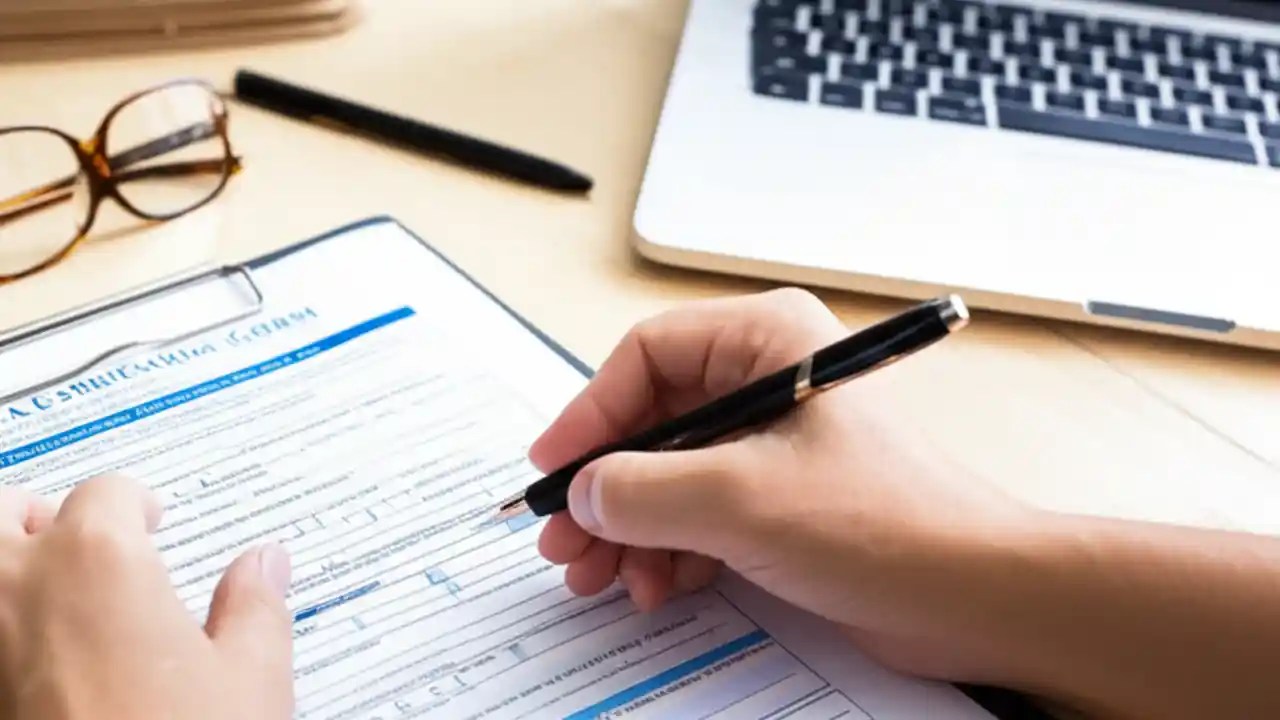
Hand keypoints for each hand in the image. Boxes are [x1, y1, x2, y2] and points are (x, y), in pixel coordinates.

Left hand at [0, 474, 293, 719]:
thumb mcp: (252, 678)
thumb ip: (256, 605)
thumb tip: (265, 564)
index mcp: (100, 560)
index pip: (107, 492)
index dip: (137, 502)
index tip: (153, 518)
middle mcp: (21, 590)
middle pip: (7, 511)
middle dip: (40, 515)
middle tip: (80, 535)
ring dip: (12, 567)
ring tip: (54, 591)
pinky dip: (4, 633)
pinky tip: (42, 656)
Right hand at [530, 288, 1036, 682]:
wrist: (974, 595)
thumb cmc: (888, 524)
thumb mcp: (742, 500)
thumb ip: (644, 491)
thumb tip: (584, 494)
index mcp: (769, 339)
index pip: (646, 357)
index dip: (590, 413)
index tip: (552, 469)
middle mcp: (770, 378)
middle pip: (652, 421)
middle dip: (605, 488)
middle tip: (565, 542)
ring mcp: (776, 441)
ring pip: (671, 473)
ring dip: (630, 528)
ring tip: (601, 579)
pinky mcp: (784, 495)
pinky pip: (700, 510)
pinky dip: (670, 549)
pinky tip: (655, 587)